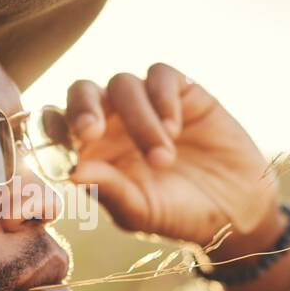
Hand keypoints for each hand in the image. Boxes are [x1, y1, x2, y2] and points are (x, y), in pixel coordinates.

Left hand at [64, 64, 278, 245]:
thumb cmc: (178, 216)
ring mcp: (147, 103)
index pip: (58, 124)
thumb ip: (108, 190)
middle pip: (82, 91)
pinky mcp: (182, 91)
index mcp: (92, 150)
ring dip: (139, 120)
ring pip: (123, 84)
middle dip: (81, 106)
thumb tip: (71, 172)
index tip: (63, 147)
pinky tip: (174, 129)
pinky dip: (162, 97)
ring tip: (163, 159)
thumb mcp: (140, 211)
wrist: (236, 211)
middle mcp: (113, 121)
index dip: (53, 127)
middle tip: (90, 132)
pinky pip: (160, 75)